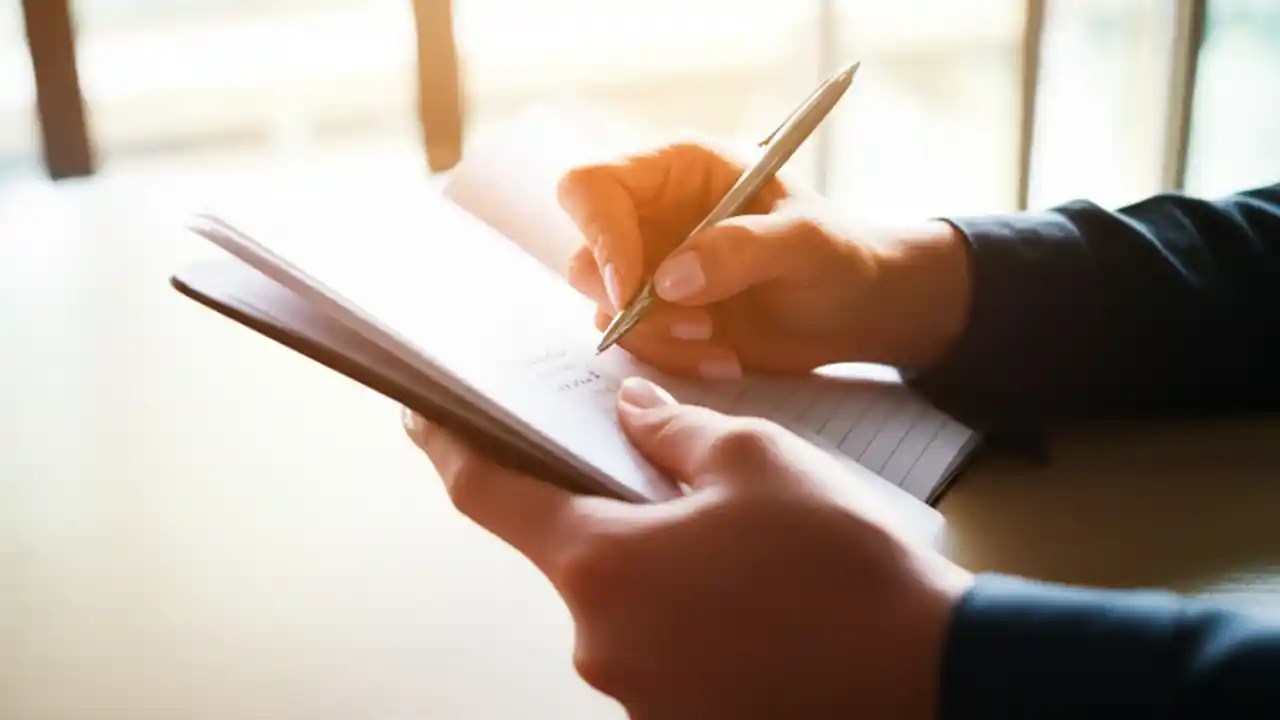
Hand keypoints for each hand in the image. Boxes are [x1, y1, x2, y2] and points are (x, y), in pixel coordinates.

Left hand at [404, 377, 972, 718]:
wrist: (933, 677)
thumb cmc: (845, 567)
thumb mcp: (757, 461)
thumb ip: (673, 433)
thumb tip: (635, 415)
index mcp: (603, 568)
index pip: (490, 495)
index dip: (447, 447)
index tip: (420, 418)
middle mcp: (602, 644)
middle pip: (574, 553)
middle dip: (605, 508)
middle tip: (667, 479)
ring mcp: (641, 698)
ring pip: (626, 605)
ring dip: (657, 567)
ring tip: (738, 547)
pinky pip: (663, 650)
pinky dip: (686, 613)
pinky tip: (748, 595)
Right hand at [557, 142, 972, 378]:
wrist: (856, 309)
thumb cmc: (839, 255)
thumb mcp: (805, 242)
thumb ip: (739, 249)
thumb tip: (668, 280)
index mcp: (676, 167)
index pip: (591, 187)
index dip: (599, 237)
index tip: (632, 291)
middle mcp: (650, 214)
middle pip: (582, 256)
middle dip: (630, 305)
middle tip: (696, 324)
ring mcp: (649, 266)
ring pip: (603, 309)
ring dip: (656, 338)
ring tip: (720, 342)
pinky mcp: (658, 315)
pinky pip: (634, 344)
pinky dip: (672, 360)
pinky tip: (724, 358)